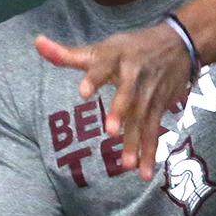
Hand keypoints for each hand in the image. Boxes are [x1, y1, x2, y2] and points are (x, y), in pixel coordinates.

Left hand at [35, 27, 193, 180]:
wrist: (179, 42)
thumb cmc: (130, 48)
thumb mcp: (100, 49)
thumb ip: (67, 54)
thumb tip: (37, 42)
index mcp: (115, 59)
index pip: (102, 67)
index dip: (94, 79)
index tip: (83, 92)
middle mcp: (134, 76)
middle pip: (127, 95)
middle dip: (121, 113)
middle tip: (110, 132)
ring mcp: (149, 93)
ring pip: (141, 119)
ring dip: (135, 143)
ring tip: (126, 165)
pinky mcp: (160, 107)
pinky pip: (153, 132)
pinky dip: (150, 152)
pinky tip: (144, 173)